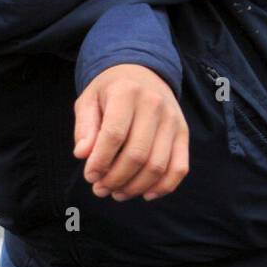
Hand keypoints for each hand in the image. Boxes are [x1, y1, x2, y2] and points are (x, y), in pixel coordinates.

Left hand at [73, 64, 188, 200]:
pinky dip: (163, 187)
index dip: (100, 161)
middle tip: (100, 189)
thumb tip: (82, 154)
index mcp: (126, 92)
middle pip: (137, 154)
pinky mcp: (184, 133)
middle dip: (115, 179)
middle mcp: (154, 104)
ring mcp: (172, 119)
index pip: (114, 135)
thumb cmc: (110, 92)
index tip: (89, 176)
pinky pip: (179, 168)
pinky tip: (145, 194)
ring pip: (158, 165)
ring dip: (135, 187)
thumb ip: (84, 127)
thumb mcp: (89, 100)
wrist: (142, 72)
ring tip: (117, 193)